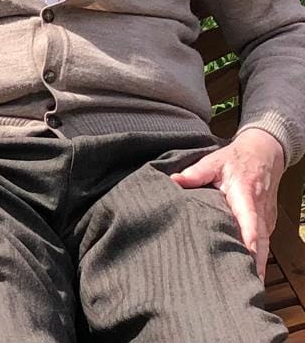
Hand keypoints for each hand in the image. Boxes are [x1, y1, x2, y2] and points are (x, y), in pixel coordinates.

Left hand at [170, 128, 284, 275]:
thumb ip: (195, 173)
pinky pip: (264, 242)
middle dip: (255, 263)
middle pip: (260, 241)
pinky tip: (249, 271)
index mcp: (245, 195)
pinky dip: (259, 257)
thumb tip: (173, 180)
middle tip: (245, 284)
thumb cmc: (236, 159)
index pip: (249, 220)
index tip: (246, 255)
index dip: (248, 238)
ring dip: (258, 264)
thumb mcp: (214, 161)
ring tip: (248, 285)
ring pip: (264, 245)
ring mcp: (266, 218)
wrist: (263, 154)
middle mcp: (259, 211)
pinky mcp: (266, 223)